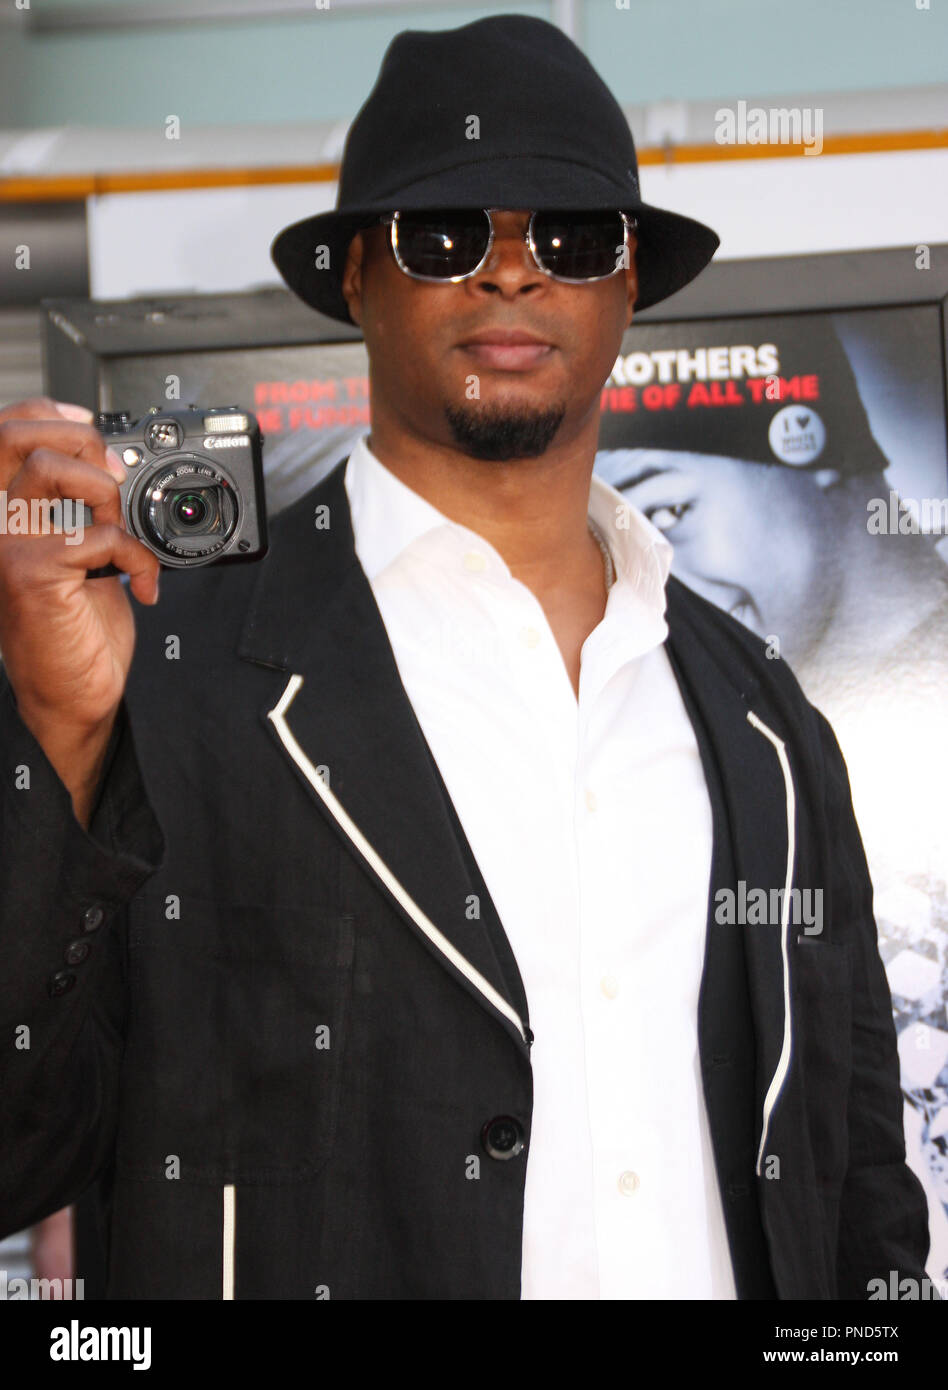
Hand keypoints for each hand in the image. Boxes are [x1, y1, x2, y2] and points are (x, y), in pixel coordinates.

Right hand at [0, 398, 160, 820]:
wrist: (72, 694)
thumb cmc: (75, 629)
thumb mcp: (83, 555)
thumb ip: (86, 509)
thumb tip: (117, 466)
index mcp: (9, 512)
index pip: (6, 433)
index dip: (49, 415)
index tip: (94, 426)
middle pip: (18, 438)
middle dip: (81, 442)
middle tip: (116, 479)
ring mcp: (8, 547)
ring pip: (49, 471)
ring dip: (106, 492)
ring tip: (124, 531)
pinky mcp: (31, 574)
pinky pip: (97, 534)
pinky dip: (137, 554)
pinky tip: (143, 582)